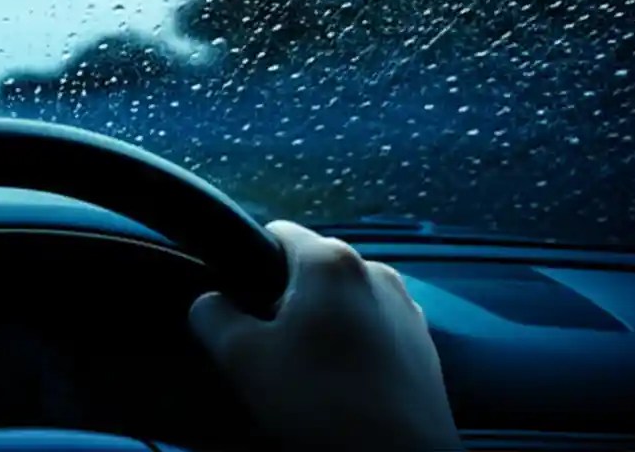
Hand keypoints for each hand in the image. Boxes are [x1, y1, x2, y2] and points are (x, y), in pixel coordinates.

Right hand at [190, 221, 459, 450]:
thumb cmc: (318, 400)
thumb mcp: (241, 358)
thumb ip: (213, 316)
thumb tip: (209, 302)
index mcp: (331, 260)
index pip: (277, 233)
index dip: (250, 264)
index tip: (243, 308)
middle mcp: (375, 269)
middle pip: (312, 269)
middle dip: (287, 298)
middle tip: (271, 347)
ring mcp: (407, 306)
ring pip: (345, 301)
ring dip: (323, 323)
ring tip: (310, 370)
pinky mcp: (425, 343)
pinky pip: (374, 328)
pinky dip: (354, 344)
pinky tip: (344, 384)